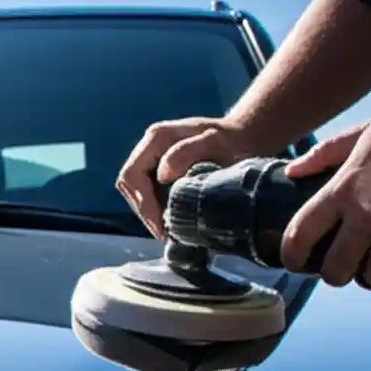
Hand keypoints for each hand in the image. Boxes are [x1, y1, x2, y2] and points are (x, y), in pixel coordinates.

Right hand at [117, 117, 256, 237]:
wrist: (242, 136)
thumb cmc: (231, 140)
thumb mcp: (214, 142)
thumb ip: (186, 152)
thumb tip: (162, 176)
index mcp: (156, 137)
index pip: (132, 175)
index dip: (143, 203)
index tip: (161, 225)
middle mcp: (147, 147)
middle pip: (129, 184)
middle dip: (145, 211)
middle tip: (163, 234)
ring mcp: (151, 159)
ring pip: (135, 191)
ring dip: (148, 212)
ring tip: (166, 232)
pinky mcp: (157, 170)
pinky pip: (146, 193)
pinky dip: (155, 209)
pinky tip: (170, 221)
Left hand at [283, 122, 370, 286]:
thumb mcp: (364, 134)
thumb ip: (325, 154)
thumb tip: (292, 170)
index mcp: (343, 190)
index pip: (300, 235)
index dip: (291, 256)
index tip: (294, 262)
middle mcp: (366, 215)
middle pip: (335, 269)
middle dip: (334, 274)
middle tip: (340, 267)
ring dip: (370, 276)